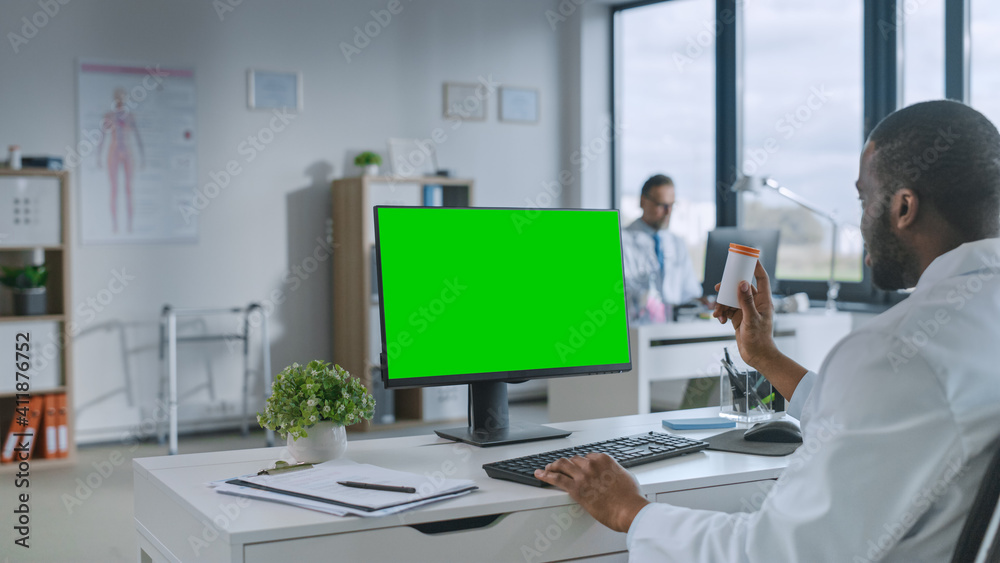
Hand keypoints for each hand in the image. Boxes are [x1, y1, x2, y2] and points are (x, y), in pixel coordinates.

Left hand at [534, 453, 648, 532]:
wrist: (629, 509)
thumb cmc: (630, 497)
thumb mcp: (626, 476)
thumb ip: (616, 472)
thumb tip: (615, 474)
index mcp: (604, 460)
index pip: (587, 456)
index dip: (581, 462)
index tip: (577, 466)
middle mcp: (591, 464)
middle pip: (573, 460)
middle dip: (566, 464)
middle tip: (559, 467)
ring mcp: (582, 475)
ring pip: (561, 465)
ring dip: (552, 466)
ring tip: (546, 469)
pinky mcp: (576, 489)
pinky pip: (556, 479)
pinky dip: (545, 476)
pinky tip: (539, 475)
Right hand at [711, 261, 779, 368]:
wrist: (756, 356)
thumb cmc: (759, 339)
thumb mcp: (751, 319)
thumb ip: (746, 301)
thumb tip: (743, 283)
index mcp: (764, 301)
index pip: (761, 279)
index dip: (756, 267)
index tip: (750, 258)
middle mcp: (755, 303)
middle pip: (742, 287)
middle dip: (729, 288)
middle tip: (718, 288)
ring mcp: (746, 310)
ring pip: (731, 299)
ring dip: (722, 304)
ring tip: (717, 312)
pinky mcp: (738, 318)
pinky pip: (727, 310)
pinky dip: (721, 313)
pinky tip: (719, 319)